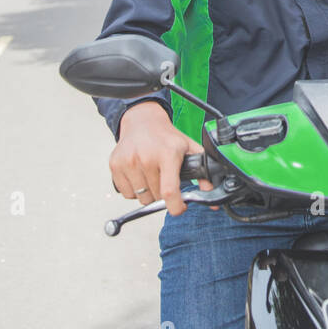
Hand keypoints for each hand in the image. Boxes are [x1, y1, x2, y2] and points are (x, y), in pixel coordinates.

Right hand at [111, 101, 208, 216]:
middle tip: (165, 180)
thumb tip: (212, 195)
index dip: (176, 206)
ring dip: (148, 193)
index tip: (180, 208)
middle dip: (163, 195)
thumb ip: (203, 172)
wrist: (142, 121)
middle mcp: (146, 158)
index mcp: (167, 154)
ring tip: (152, 176)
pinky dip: (134, 190)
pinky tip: (140, 175)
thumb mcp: (189, 148)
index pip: (169, 191)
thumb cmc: (166, 137)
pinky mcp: (116, 165)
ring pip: (141, 198)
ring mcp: (129, 162)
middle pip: (156, 197)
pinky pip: (127, 194)